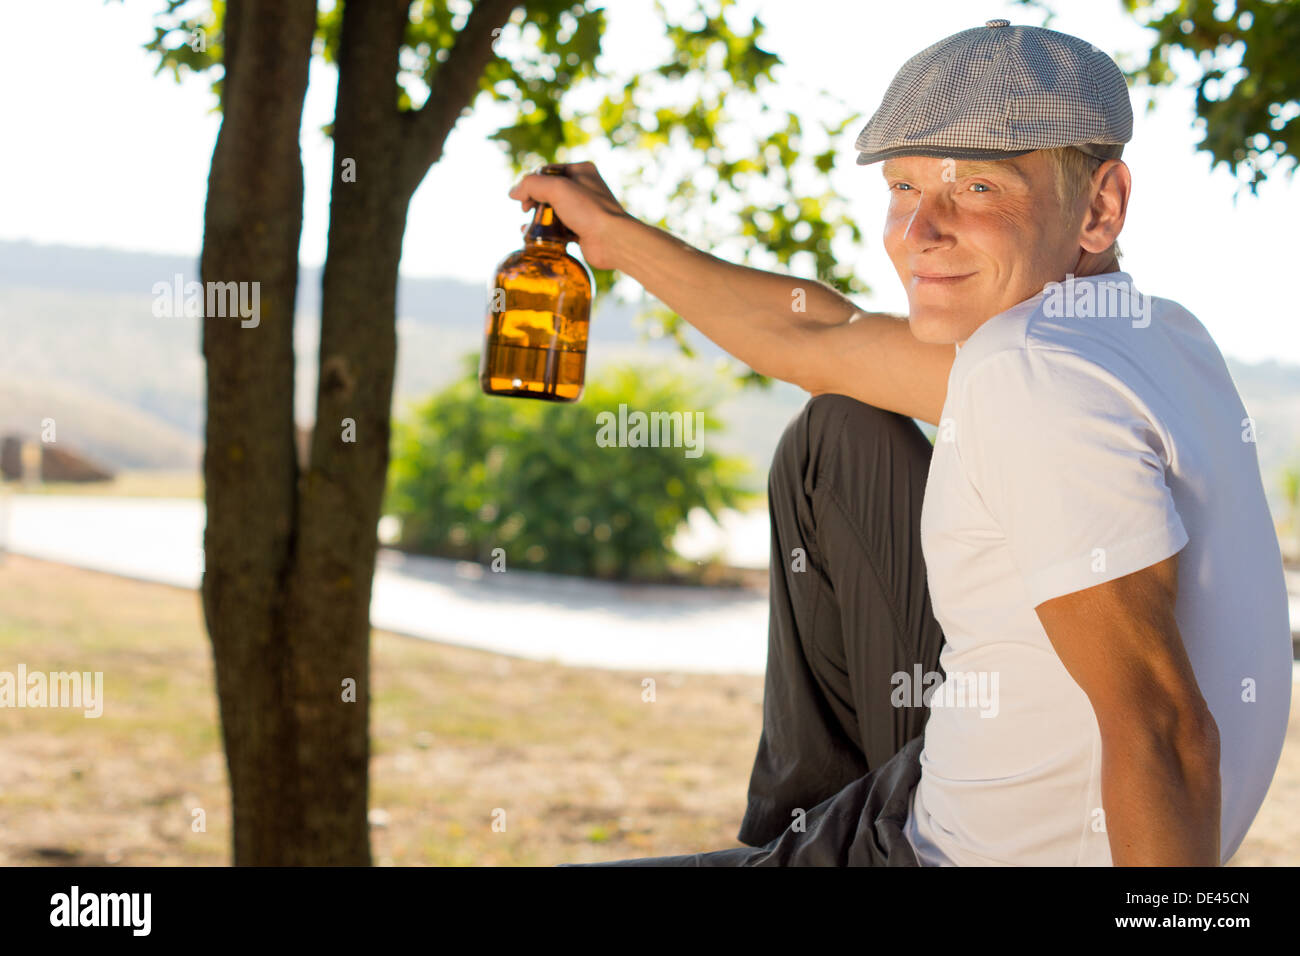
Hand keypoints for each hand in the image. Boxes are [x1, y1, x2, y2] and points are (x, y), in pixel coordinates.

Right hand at [507, 161, 632, 269]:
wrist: (612, 241)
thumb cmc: (589, 210)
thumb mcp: (557, 188)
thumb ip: (531, 185)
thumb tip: (513, 192)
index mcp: (581, 170)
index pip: (547, 171)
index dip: (532, 183)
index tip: (522, 198)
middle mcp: (584, 188)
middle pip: (549, 191)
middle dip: (533, 200)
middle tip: (525, 210)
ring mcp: (584, 210)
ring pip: (553, 210)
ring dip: (537, 217)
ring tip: (527, 226)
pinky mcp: (582, 230)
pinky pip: (559, 228)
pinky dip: (546, 232)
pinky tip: (535, 237)